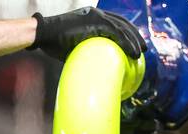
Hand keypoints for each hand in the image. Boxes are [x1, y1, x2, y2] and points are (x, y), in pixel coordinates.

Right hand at [30, 8, 144, 60]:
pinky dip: (127, 43)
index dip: (127, 32)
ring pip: (122, 27)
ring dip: (133, 41)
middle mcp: (97, 13)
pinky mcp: (95, 22)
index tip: (134, 43)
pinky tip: (133, 53)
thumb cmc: (55, 43)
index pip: (115, 22)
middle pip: (122, 23)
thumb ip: (87, 49)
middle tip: (143, 48)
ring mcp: (97, 16)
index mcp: (93, 16)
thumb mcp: (75, 45)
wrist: (44, 34)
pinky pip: (116, 33)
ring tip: (140, 54)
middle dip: (134, 35)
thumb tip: (94, 66)